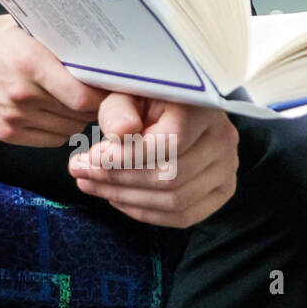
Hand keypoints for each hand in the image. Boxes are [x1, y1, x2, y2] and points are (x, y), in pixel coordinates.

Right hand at [0, 13, 105, 146]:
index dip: (103, 96)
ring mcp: (13, 117)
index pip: (84, 97)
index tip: (111, 88)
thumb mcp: (28, 29)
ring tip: (77, 101)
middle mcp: (21, 94)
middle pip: (79, 115)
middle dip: (95, 107)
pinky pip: (51, 140)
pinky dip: (61, 129)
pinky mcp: (6, 133)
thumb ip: (60, 45)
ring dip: (78, 118)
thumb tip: (103, 54)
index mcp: (29, 63)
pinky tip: (57, 111)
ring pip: (68, 129)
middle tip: (100, 94)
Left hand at [67, 93, 238, 227]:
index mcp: (202, 108)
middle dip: (117, 179)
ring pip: (175, 201)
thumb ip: (119, 110)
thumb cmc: (143, 97)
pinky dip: (146, 212)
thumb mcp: (126, 91)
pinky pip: (185, 216)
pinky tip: (116, 198)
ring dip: (125, 198)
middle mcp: (223, 139)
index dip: (125, 156)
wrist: (170, 106)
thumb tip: (119, 133)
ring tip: (89, 183)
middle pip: (170, 177)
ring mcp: (227, 168)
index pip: (169, 143)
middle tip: (79, 171)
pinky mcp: (221, 190)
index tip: (90, 156)